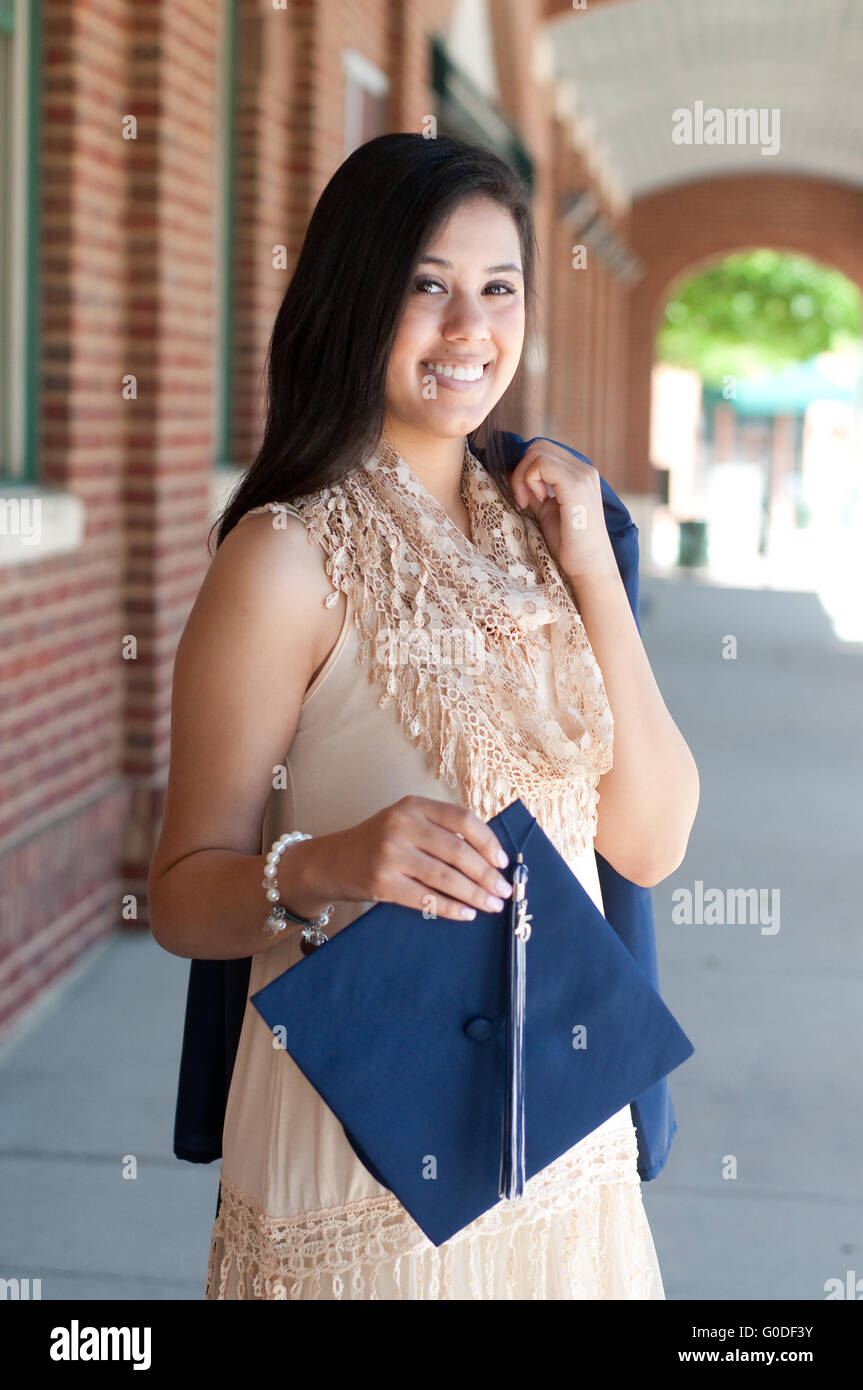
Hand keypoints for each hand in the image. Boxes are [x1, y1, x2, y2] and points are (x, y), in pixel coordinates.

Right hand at [284, 795, 513, 921]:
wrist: (330, 862)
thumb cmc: (377, 843)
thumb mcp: (405, 823)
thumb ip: (438, 830)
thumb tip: (488, 856)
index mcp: (413, 806)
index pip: (461, 819)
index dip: (487, 841)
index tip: (503, 861)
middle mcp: (401, 825)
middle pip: (457, 851)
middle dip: (486, 874)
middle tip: (504, 890)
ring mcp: (390, 854)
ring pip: (444, 877)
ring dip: (474, 894)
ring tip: (492, 904)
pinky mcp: (382, 883)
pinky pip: (425, 898)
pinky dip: (449, 908)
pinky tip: (466, 914)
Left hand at [509, 441, 616, 580]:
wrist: (589, 567)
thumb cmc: (569, 545)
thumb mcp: (546, 511)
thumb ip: (534, 491)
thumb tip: (512, 475)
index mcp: (580, 474)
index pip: (544, 451)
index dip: (526, 469)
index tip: (524, 497)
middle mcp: (584, 469)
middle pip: (538, 446)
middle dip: (521, 470)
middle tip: (523, 499)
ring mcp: (582, 475)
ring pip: (537, 451)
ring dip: (523, 476)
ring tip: (528, 501)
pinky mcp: (576, 485)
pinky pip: (541, 464)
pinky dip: (528, 480)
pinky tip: (534, 501)